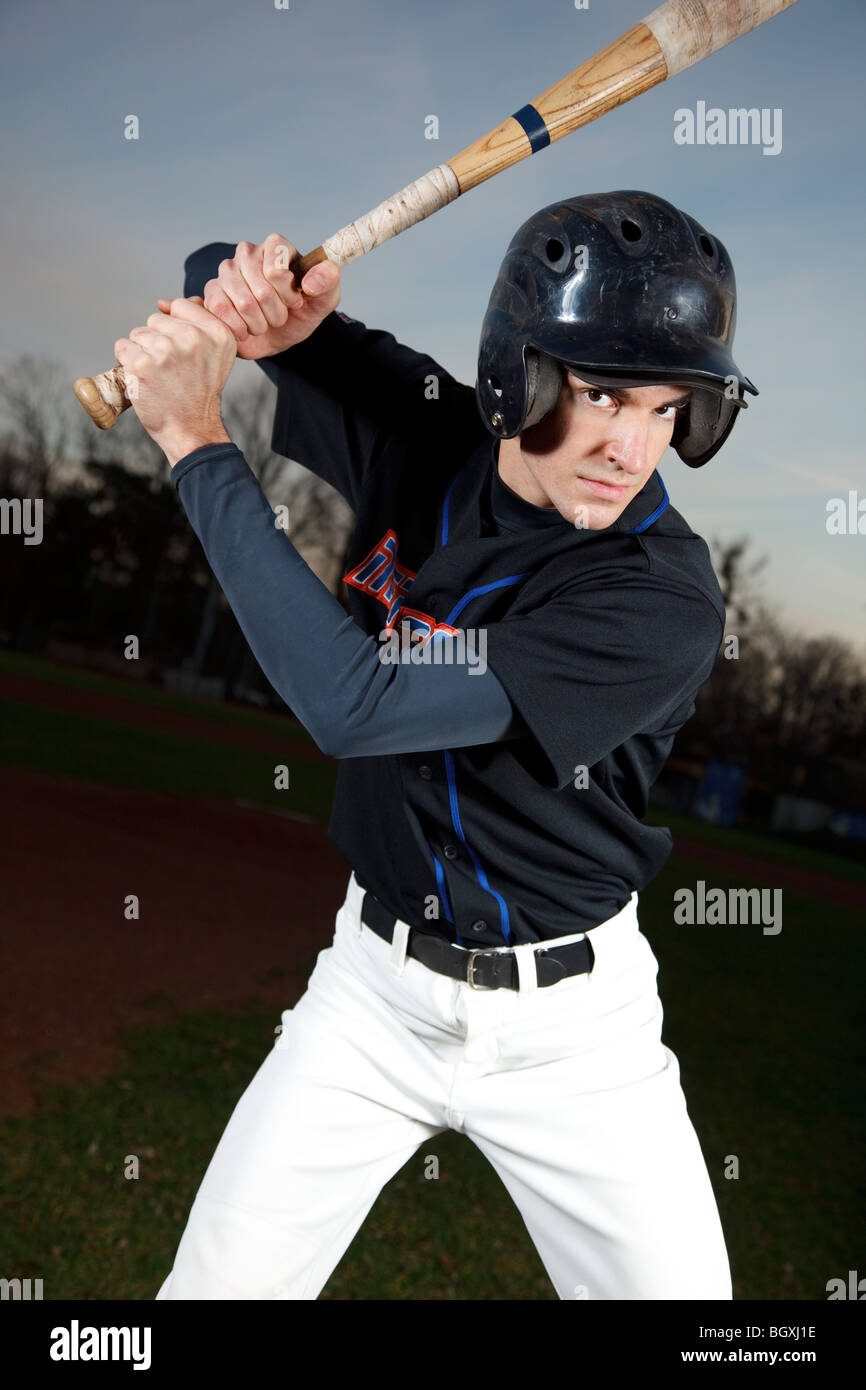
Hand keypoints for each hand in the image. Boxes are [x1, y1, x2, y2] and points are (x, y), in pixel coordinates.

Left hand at [114, 297, 236, 464]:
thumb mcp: (216, 354)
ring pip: (138, 334)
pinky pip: (122, 347)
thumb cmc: (199, 392)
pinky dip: (127, 362)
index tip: (182, 351)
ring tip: (158, 375)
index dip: (174, 327)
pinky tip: (143, 378)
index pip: (180, 306)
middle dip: (157, 340)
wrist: (191, 429)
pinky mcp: (141, 364)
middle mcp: (193, 338)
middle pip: (156, 319)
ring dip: (142, 352)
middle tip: (171, 369)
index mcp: (217, 332)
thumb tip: (166, 303)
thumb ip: (199, 323)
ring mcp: (165, 350)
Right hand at [157, 233, 341, 360]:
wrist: (277, 337)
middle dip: (276, 313)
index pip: (277, 270)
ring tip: (263, 323)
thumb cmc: (299, 314)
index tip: (295, 301)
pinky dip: (239, 328)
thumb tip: (310, 282)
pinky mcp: (212, 291)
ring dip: (259, 323)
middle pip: (262, 290)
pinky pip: (222, 310)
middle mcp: (248, 252)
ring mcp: (226, 271)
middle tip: (279, 317)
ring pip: (243, 303)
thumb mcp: (323, 300)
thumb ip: (328, 282)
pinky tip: (246, 330)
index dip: (288, 294)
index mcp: (275, 246)